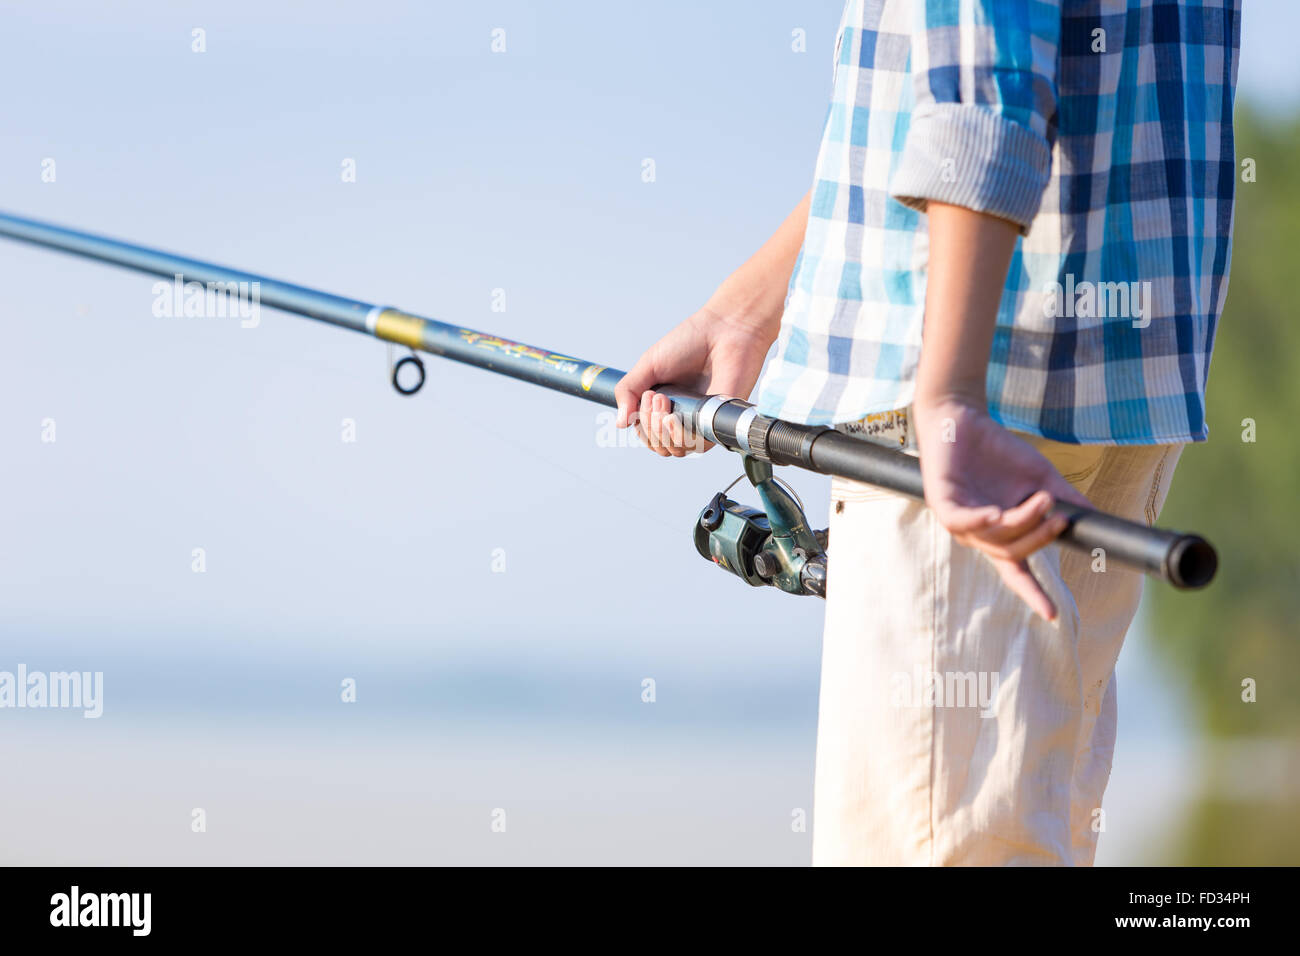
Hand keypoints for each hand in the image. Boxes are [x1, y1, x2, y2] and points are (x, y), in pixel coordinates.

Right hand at [614, 307, 772, 456]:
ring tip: (665, 400)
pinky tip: (674, 418)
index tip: (648, 394)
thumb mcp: (648, 364)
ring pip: (673, 449)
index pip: (644, 432)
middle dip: (649, 425)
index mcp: (663, 405)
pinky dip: (679, 436)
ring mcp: (699, 423)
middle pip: (657, 445)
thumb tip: (619, 425)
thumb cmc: (689, 343)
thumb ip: (628, 392)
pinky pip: (695, 447)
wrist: (723, 332)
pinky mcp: (716, 424)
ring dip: (661, 430)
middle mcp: (681, 417)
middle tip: (657, 396)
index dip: (640, 422)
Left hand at [912, 396, 1092, 620]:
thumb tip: (1096, 517)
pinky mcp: (942, 502)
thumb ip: (1064, 498)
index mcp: (1002, 533)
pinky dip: (979, 520)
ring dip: (1023, 522)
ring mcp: (960, 520)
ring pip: (995, 537)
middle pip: (1013, 553)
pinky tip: (996, 513)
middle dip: (1040, 538)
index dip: (1033, 593)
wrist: (963, 419)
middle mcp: (980, 533)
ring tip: (1043, 499)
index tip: (1053, 615)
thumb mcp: (1039, 476)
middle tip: (1060, 518)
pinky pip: (961, 521)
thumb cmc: (998, 451)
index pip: (1017, 571)